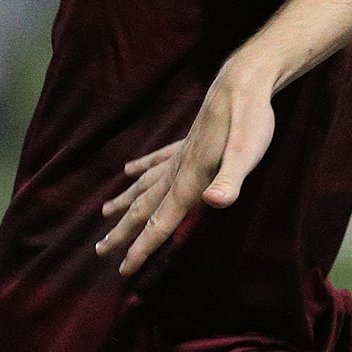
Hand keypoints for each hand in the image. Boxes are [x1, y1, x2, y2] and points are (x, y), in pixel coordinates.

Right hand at [97, 59, 278, 274]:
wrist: (245, 80)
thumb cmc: (251, 119)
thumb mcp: (248, 153)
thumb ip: (229, 180)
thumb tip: (213, 203)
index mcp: (191, 180)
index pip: (160, 222)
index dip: (142, 248)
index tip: (121, 270)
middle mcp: (179, 169)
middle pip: (144, 207)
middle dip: (123, 232)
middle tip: (99, 251)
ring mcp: (181, 152)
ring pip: (146, 183)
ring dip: (126, 201)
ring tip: (104, 213)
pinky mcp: (189, 138)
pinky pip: (158, 158)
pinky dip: (142, 167)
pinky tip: (128, 170)